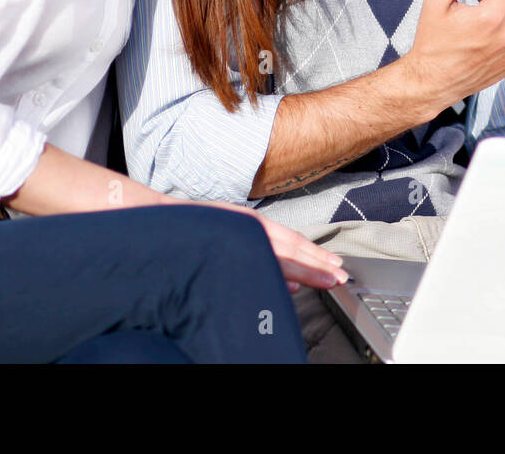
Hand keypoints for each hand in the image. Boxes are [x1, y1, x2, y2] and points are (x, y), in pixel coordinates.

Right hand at [202, 201, 347, 291]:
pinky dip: (274, 275)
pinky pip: (254, 266)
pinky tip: (290, 284)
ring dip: (306, 270)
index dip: (317, 254)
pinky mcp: (225, 252)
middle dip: (319, 265)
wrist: (162, 220)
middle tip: (342, 277)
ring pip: (278, 258)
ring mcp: (238, 241)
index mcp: (255, 224)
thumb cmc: (200, 228)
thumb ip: (265, 249)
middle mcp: (250, 231)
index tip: (337, 266)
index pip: (293, 242)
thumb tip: (293, 280)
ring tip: (327, 279)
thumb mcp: (238, 231)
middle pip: (292, 251)